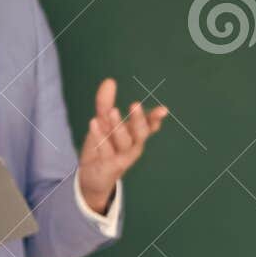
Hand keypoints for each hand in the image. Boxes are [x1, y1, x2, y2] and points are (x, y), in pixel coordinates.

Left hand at [76, 78, 169, 213]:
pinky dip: (101, 137)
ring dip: (119, 127)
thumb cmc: (102, 147)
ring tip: (112, 111)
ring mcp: (123, 158)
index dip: (155, 118)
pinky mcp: (111, 167)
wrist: (92, 176)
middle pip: (140, 133)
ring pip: (125, 142)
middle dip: (138, 119)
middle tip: (135, 104)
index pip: (148, 125)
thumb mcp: (102, 122)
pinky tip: (94, 123)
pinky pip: (107, 150)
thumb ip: (105, 103)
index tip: (163, 110)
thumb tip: (110, 80)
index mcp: (135, 135)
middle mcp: (133, 146)